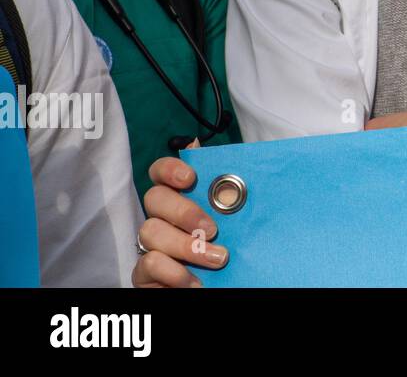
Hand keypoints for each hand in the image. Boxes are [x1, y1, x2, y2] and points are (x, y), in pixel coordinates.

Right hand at [132, 152, 227, 287]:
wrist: (227, 284)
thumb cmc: (230, 245)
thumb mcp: (235, 216)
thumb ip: (225, 187)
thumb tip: (203, 148)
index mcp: (180, 198)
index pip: (160, 172)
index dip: (169, 169)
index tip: (191, 177)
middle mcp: (161, 217)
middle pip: (154, 199)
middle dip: (184, 211)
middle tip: (213, 229)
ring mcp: (150, 244)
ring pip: (150, 231)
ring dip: (186, 246)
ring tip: (217, 258)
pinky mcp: (144, 273)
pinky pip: (148, 264)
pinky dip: (173, 272)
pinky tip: (195, 281)